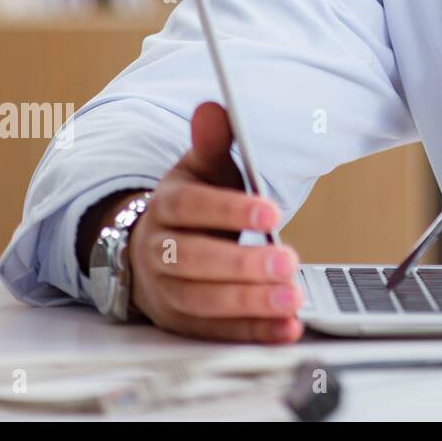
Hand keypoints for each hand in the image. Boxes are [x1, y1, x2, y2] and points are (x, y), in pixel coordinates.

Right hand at [126, 101, 303, 342]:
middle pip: (194, 261)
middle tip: (289, 261)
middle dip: (242, 264)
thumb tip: (214, 108)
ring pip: (203, 302)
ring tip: (292, 298)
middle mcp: (160, 251)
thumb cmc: (193, 206)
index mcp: (167, 206)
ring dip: (250, 303)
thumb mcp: (202, 169)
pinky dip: (253, 333)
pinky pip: (215, 333)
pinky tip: (287, 329)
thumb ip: (213, 143)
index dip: (230, 210)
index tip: (272, 212)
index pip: (192, 207)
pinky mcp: (182, 323)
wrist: (149, 251)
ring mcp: (166, 291)